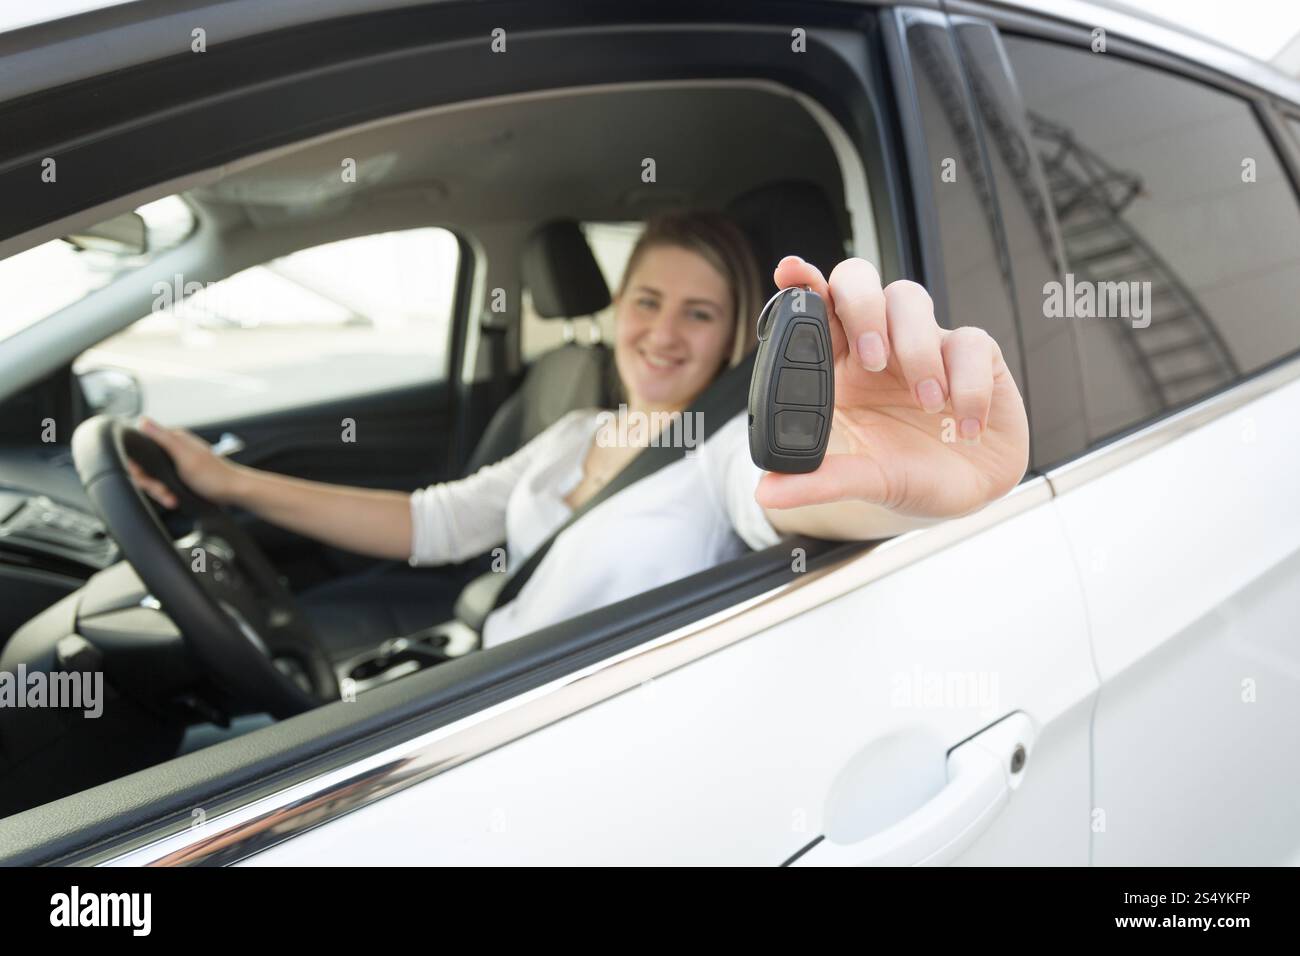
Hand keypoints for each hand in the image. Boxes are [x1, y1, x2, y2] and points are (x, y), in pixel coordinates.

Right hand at [126, 417, 243, 508]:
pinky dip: (167, 494)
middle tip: (164, 492)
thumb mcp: (185, 456)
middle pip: (146, 467)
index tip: (144, 478)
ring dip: (160, 492)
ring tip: (171, 499)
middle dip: (152, 484)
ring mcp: (177, 462)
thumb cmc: (213, 475)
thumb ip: (163, 438)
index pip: (140, 449)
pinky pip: (165, 485)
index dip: (138, 467)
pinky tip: (174, 500)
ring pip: (155, 478)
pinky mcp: (180, 475)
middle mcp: (173, 448)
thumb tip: (143, 420)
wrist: (234, 491)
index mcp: (173, 439)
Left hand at [756, 257, 1028, 518]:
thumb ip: (819, 482)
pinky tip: (964, 426)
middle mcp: (880, 343)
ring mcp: (927, 343)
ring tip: (926, 404)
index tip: (790, 270)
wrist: (967, 497)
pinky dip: (967, 385)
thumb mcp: (864, 481)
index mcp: (840, 365)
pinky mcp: (976, 355)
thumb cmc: (907, 475)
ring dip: (916, 350)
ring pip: (910, 299)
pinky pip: (970, 341)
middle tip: (872, 359)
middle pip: (859, 282)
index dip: (803, 283)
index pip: (816, 311)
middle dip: (861, 307)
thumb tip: (766, 494)